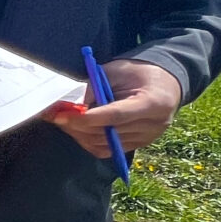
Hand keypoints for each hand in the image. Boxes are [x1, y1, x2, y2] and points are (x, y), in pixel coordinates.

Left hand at [48, 58, 181, 156]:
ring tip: (64, 120)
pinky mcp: (138, 145)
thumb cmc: (139, 72)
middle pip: (108, 132)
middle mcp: (154, 125)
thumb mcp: (117, 71)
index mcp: (154, 102)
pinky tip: (78, 130)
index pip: (116, 115)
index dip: (87, 118)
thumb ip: (95, 87)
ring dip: (79, 134)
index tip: (62, 115)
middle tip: (54, 115)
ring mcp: (147, 138)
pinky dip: (89, 142)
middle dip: (77, 125)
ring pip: (104, 144)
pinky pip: (108, 150)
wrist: (165, 83)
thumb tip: (69, 104)